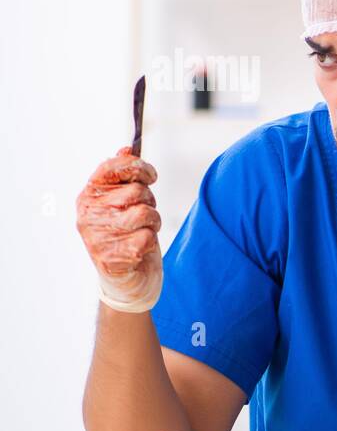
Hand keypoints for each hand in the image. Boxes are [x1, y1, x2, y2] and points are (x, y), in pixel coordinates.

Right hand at [76, 146, 162, 311]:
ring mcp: (98, 236)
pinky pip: (148, 237)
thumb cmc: (126, 237)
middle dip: (149, 202)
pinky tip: (139, 249)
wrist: (127, 283)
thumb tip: (126, 148)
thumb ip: (124, 177)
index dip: (138, 167)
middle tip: (141, 218)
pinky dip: (150, 242)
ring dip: (153, 222)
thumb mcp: (123, 203)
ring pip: (145, 212)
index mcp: (89, 196)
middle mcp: (89, 213)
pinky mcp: (113, 257)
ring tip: (142, 232)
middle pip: (137, 191)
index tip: (150, 175)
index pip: (112, 167)